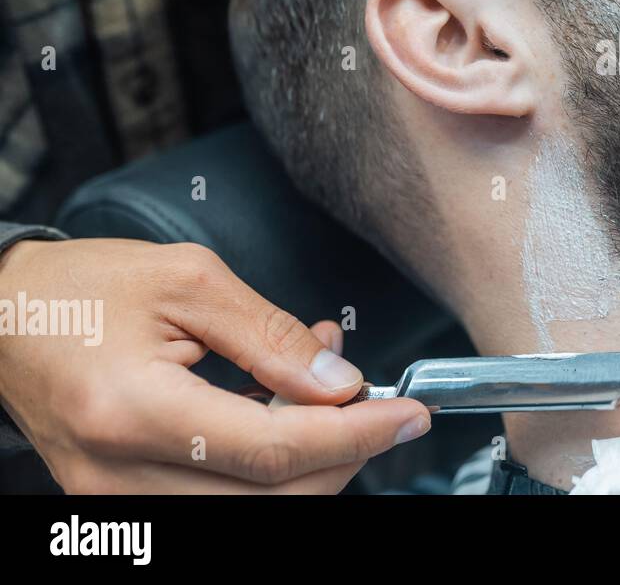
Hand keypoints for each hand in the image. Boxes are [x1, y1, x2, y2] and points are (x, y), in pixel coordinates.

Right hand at [0, 238, 429, 492]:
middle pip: (273, 495)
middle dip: (343, 448)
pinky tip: (277, 404)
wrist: (1, 319)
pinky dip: (268, 463)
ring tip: (316, 378)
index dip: (356, 435)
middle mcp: (120, 478)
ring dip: (309, 455)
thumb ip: (270, 336)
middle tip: (366, 384)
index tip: (408, 413)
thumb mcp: (187, 282)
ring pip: (255, 508)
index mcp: (133, 413)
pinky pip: (222, 500)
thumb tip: (339, 384)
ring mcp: (118, 504)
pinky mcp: (123, 507)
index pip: (274, 450)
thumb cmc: (81, 290)